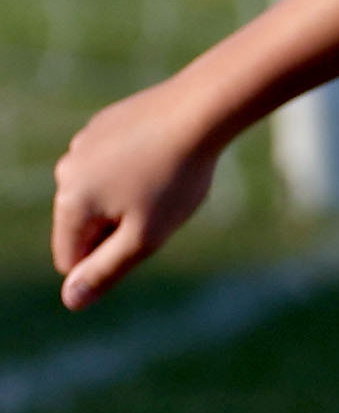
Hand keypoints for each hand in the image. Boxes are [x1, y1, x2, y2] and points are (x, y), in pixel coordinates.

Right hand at [52, 82, 223, 309]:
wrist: (199, 111)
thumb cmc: (176, 179)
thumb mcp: (144, 238)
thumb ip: (105, 271)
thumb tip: (71, 300)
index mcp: (68, 203)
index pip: (71, 259)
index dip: (111, 260)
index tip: (145, 236)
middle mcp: (65, 172)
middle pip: (85, 226)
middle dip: (120, 228)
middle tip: (160, 208)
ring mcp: (81, 145)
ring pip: (101, 194)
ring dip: (128, 200)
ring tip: (164, 180)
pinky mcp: (102, 126)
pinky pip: (113, 165)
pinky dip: (135, 170)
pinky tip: (163, 156)